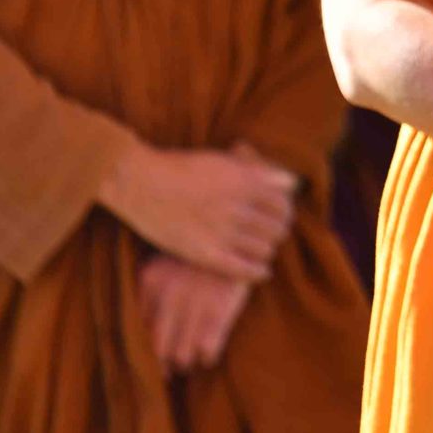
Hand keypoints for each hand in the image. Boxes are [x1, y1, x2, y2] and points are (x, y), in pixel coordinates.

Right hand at [99, 143, 297, 279]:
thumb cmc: (181, 168)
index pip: (283, 204)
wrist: (140, 183)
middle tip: (271, 233)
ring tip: (261, 248)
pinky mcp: (205, 253)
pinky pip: (242, 269)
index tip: (279, 214)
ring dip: (266, 249)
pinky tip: (261, 271)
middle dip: (277, 230)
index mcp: (244, 182)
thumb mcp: (224, 161)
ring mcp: (221, 232)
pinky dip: (256, 272)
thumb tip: (292, 182)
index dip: (284, 211)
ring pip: (263, 249)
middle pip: (277, 228)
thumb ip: (260, 173)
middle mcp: (237, 207)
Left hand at [137, 255, 252, 373]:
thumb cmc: (202, 257)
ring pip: (182, 356)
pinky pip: (207, 352)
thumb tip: (144, 335)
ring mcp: (194, 302)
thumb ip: (153, 291)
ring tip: (192, 357)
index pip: (138, 329)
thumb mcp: (172, 262)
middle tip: (171, 367)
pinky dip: (208, 357)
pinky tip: (210, 351)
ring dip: (187, 361)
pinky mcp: (220, 310)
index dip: (149, 344)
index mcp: (150, 277)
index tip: (159, 349)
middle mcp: (168, 292)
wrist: (242, 236)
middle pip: (158, 349)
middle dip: (165, 364)